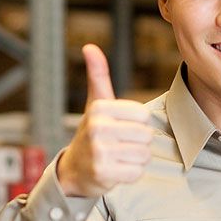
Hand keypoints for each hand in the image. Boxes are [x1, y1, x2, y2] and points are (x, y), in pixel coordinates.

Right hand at [56, 45, 151, 197]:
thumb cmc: (92, 133)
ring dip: (135, 159)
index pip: (144, 116)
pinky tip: (116, 170)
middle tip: (119, 145)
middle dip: (138, 143)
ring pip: (144, 154)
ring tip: (118, 157)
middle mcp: (97, 128)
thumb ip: (98, 75)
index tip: (121, 127)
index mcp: (99, 108)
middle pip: (146, 135)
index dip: (137, 124)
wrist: (73, 170)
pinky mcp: (103, 173)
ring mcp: (99, 152)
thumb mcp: (96, 103)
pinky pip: (137, 172)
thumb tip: (90, 47)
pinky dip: (131, 174)